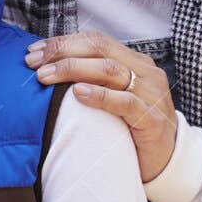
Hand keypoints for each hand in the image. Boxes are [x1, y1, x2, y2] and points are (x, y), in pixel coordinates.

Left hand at [24, 31, 176, 181]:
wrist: (167, 160)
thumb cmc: (131, 126)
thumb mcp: (113, 95)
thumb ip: (92, 78)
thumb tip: (47, 68)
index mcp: (134, 61)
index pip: (95, 40)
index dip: (63, 42)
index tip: (34, 51)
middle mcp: (145, 71)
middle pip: (99, 49)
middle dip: (61, 52)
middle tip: (33, 63)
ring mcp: (151, 93)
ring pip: (109, 69)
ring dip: (72, 69)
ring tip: (45, 77)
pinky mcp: (153, 119)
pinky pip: (125, 102)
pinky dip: (100, 95)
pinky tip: (78, 94)